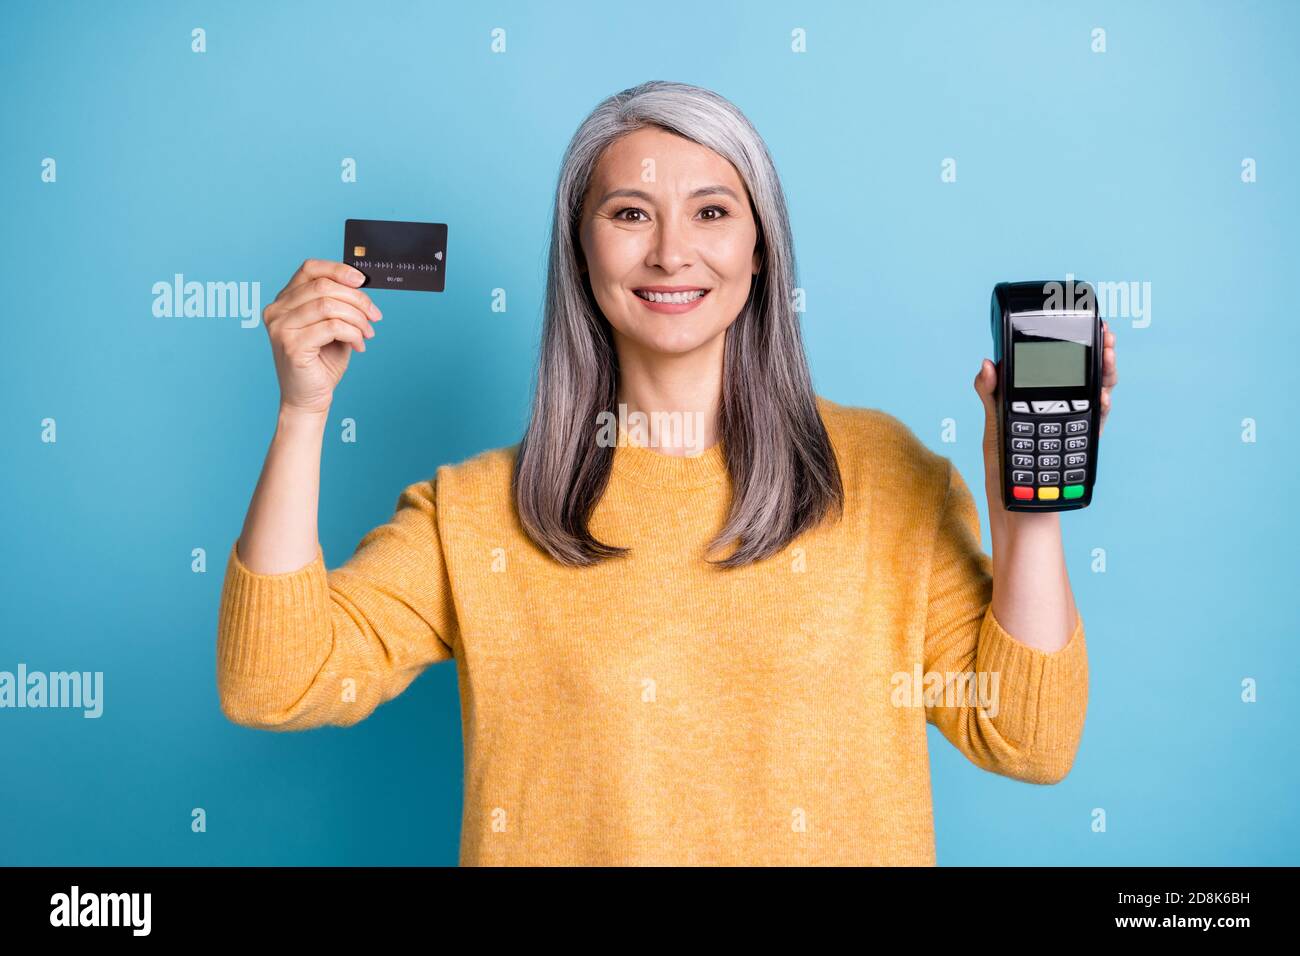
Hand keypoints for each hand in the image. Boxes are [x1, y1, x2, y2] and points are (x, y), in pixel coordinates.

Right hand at [263, 259, 381, 415]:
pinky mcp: (292, 346)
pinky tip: (358, 345)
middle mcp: (277, 311)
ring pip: (329, 305)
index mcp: (285, 301)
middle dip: (357, 299)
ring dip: (357, 318)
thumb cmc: (321, 363)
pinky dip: (353, 333)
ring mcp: (281, 328)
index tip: (362, 281)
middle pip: (324, 286)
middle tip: (374, 316)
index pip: (310, 269)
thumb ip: (339, 304)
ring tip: (367, 333)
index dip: (338, 269)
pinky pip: (332, 327)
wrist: (308, 399)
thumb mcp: (332, 326)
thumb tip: (360, 284)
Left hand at [974, 320, 1118, 508]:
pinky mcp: (1080, 446)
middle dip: (1100, 353)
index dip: (1075, 344)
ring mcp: (1074, 427)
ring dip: (1106, 375)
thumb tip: (987, 363)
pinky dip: (1102, 410)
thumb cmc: (1004, 468)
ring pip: (1098, 395)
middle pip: (1087, 376)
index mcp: (1041, 399)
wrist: (1015, 505)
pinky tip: (1103, 398)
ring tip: (1107, 357)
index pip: (1061, 365)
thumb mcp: (993, 426)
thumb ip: (991, 395)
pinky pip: (1096, 425)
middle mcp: (1063, 409)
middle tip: (1105, 336)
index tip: (1086, 325)